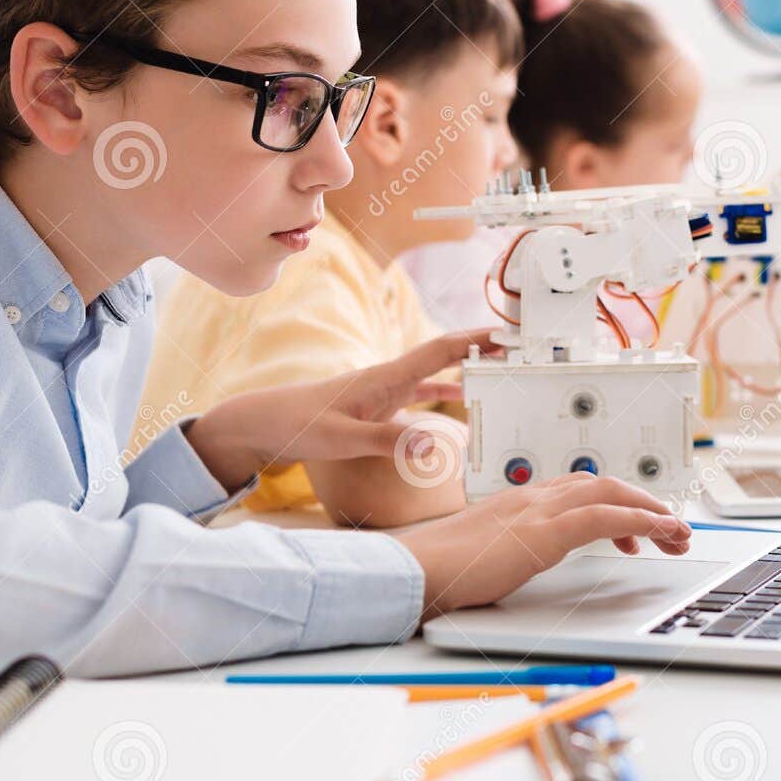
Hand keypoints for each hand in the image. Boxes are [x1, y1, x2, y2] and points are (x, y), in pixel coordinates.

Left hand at [186, 330, 495, 490]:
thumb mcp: (344, 438)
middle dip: (481, 349)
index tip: (508, 333)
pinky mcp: (374, 405)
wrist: (263, 423)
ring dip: (465, 370)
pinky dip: (442, 395)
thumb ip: (387, 441)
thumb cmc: (297, 425)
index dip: (476, 340)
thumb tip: (431, 446)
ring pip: (434, 374)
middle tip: (518, 348)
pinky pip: (418, 395)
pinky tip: (456, 406)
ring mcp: (382, 390)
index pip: (441, 350)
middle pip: (445, 356)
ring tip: (498, 371)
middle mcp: (388, 378)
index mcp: (385, 377)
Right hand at [394, 473, 692, 616]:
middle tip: (673, 532)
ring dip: (652, 512)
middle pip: (604, 486)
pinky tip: (659, 533)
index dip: (618, 505)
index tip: (637, 534)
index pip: (581, 490)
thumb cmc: (436, 572)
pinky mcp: (543, 532)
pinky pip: (605, 518)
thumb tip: (517, 568)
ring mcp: (538, 510)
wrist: (410, 572)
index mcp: (519, 502)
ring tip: (678, 534)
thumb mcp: (484, 558)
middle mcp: (533, 498)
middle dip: (645, 505)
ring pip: (612, 495)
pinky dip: (640, 521)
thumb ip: (508, 554)